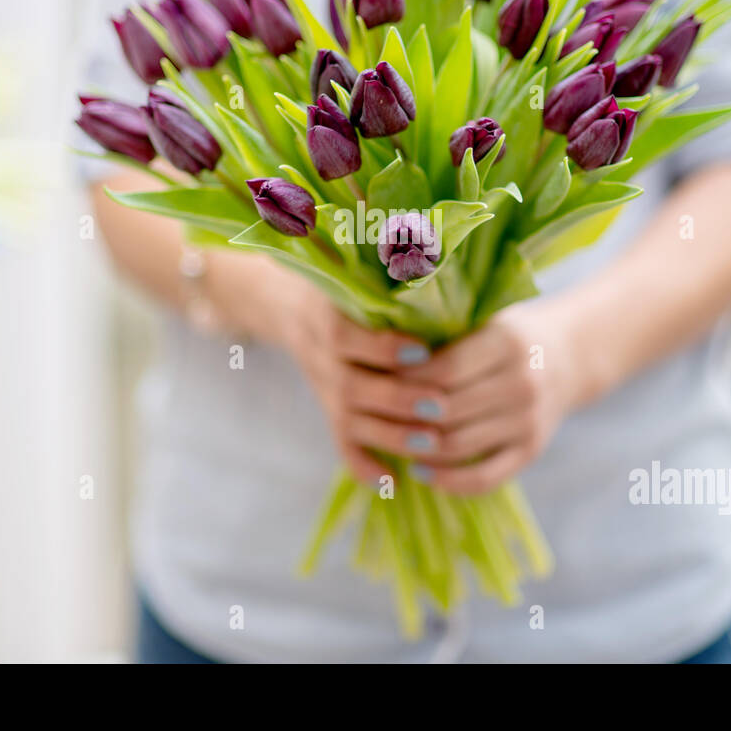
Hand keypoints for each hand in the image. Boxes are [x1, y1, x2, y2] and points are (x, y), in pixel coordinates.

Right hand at [277, 280, 449, 484]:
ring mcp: (324, 390)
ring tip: (435, 443)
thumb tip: (427, 248)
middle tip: (442, 406)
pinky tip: (393, 482)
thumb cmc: (343, 285)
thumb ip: (384, 266)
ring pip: (352, 422)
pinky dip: (363, 467)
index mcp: (325, 317)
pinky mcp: (328, 413)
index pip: (347, 337)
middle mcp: (320, 358)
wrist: (288, 308)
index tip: (421, 352)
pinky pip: (342, 446)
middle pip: (353, 387)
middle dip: (399, 400)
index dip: (382, 348)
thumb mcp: (353, 272)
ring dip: (393, 436)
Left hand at [395, 301, 572, 493]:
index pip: (446, 368)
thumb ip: (444, 331)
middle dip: (405, 416)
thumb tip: (381, 349)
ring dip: (418, 449)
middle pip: (449, 410)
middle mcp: (522, 384)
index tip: (377, 377)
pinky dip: (447, 480)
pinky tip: (419, 472)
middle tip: (373, 415)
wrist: (569, 358)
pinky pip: (484, 478)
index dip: (406, 378)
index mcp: (507, 343)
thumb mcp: (485, 320)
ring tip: (389, 441)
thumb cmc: (508, 336)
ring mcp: (528, 422)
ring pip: (459, 445)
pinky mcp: (530, 452)